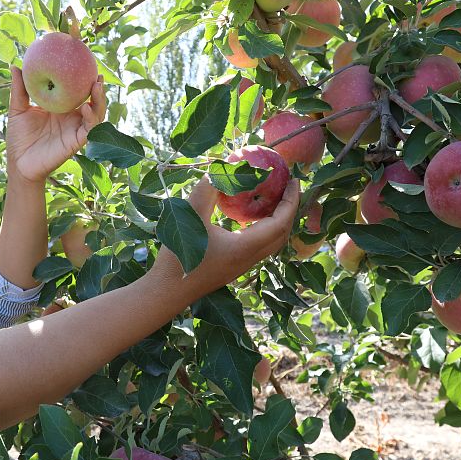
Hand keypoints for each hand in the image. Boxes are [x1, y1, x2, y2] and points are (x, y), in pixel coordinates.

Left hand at [5, 64, 105, 185]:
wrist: (19, 162)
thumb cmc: (19, 137)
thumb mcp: (18, 109)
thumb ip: (19, 89)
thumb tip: (15, 66)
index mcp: (61, 108)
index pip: (77, 91)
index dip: (84, 79)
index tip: (86, 63)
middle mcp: (72, 118)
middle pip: (92, 101)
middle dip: (98, 88)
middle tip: (98, 74)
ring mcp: (75, 129)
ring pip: (96, 114)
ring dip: (99, 101)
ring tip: (96, 86)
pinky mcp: (76, 142)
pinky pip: (88, 129)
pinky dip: (90, 118)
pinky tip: (84, 107)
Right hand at [149, 178, 300, 298]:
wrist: (166, 292)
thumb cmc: (177, 256)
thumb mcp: (191, 215)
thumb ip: (207, 189)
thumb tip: (220, 167)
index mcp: (246, 247)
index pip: (280, 222)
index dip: (290, 201)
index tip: (294, 180)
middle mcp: (250, 258)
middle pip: (282, 233)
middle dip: (289, 209)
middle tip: (287, 186)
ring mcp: (243, 266)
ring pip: (272, 243)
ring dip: (278, 220)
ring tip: (273, 199)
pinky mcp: (234, 268)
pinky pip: (259, 246)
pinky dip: (264, 229)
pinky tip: (249, 217)